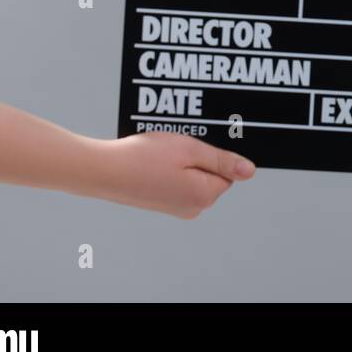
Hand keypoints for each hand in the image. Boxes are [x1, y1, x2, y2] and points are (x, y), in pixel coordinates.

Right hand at [90, 132, 255, 218]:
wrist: (102, 170)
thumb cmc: (143, 158)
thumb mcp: (190, 150)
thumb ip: (223, 161)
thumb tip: (249, 171)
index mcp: (204, 196)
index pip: (228, 170)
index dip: (211, 152)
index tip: (192, 143)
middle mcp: (193, 207)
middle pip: (211, 173)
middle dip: (197, 156)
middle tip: (175, 145)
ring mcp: (176, 207)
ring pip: (192, 174)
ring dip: (182, 159)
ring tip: (161, 151)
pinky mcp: (161, 203)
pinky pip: (176, 179)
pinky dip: (169, 166)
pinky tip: (153, 158)